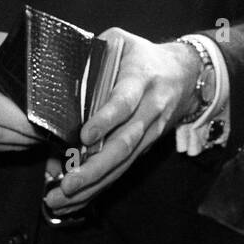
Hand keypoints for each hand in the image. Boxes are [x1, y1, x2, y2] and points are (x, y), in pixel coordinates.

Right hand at [0, 29, 40, 150]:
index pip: (0, 77)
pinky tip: (19, 143)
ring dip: (16, 139)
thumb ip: (8, 50)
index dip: (26, 97)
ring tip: (38, 137)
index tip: (47, 107)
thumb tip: (43, 65)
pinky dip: (1, 146)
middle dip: (24, 125)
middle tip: (47, 129)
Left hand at [42, 30, 200, 214]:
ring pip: (124, 163)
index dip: (106, 119)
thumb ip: (94, 53)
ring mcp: (151, 132)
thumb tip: (59, 71)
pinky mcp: (146, 147)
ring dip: (94, 184)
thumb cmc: (142, 55)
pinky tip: (74, 201)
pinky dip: (99, 187)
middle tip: (67, 183)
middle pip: (124, 143)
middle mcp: (150, 109)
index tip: (84, 135)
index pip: (124, 101)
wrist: (184, 73)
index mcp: (141, 78)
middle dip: (95, 167)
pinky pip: (123, 170)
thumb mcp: (120, 42)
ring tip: (61, 199)